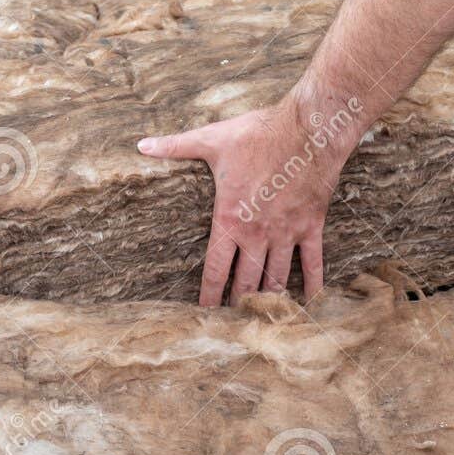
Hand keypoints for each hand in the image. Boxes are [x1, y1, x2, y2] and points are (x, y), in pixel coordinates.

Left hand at [138, 93, 358, 306]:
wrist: (308, 130)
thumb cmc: (257, 133)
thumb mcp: (211, 139)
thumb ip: (175, 146)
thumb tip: (141, 145)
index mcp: (230, 218)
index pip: (215, 268)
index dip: (208, 293)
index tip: (204, 313)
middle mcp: (257, 233)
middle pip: (245, 280)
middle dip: (237, 303)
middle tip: (232, 324)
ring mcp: (286, 232)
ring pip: (276, 276)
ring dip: (269, 299)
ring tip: (263, 318)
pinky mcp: (310, 225)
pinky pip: (311, 261)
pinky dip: (312, 283)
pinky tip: (310, 301)